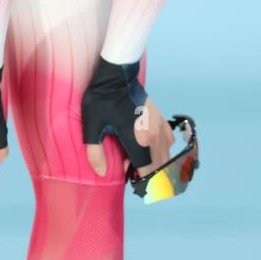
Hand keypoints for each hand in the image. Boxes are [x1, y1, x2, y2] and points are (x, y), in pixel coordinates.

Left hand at [81, 56, 172, 176]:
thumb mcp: (91, 126)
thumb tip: (102, 172)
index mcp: (138, 141)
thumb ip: (95, 152)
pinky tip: (151, 148)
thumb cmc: (102, 100)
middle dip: (149, 175)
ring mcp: (159, 126)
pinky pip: (169, 140)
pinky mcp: (160, 117)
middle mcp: (153, 136)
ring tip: (139, 163)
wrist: (116, 74)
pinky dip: (163, 149)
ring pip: (166, 154)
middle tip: (133, 176)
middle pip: (159, 165)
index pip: (147, 171)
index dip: (143, 182)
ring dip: (156, 163)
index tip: (134, 184)